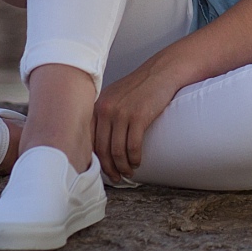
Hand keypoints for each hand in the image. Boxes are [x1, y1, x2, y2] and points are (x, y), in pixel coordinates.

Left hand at [92, 59, 179, 182]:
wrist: (161, 73)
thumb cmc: (140, 87)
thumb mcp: (115, 97)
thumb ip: (105, 115)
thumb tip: (100, 144)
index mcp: (99, 106)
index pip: (90, 139)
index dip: (96, 158)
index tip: (102, 169)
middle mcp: (106, 109)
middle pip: (103, 149)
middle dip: (109, 168)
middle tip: (116, 177)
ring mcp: (122, 113)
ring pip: (118, 151)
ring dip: (123, 166)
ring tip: (128, 172)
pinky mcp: (139, 117)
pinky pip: (133, 147)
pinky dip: (134, 159)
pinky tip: (137, 162)